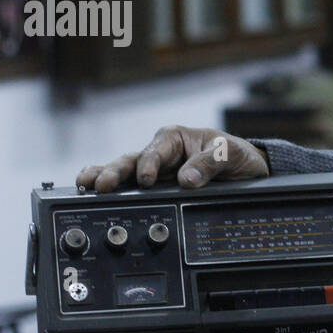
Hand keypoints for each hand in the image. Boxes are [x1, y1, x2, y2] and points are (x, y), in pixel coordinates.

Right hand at [76, 125, 269, 192]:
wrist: (246, 171)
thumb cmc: (235, 155)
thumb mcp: (229, 154)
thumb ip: (209, 164)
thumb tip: (187, 180)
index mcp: (174, 138)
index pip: (155, 151)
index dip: (149, 165)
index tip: (146, 180)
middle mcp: (159, 154)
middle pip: (131, 161)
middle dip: (115, 172)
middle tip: (100, 185)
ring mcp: (155, 172)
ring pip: (125, 175)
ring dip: (106, 179)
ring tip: (86, 186)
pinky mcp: (156, 188)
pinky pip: (132, 189)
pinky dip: (115, 192)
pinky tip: (94, 194)